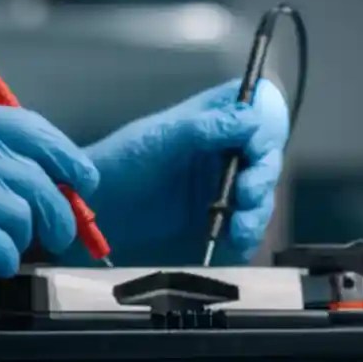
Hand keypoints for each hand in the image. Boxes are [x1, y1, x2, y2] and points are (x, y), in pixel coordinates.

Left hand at [83, 79, 288, 265]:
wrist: (96, 210)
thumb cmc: (123, 162)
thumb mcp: (164, 137)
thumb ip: (207, 127)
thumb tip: (251, 117)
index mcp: (211, 123)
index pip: (256, 118)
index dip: (266, 132)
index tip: (258, 149)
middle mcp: (221, 154)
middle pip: (264, 162)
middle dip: (262, 179)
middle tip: (247, 195)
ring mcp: (219, 189)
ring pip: (258, 198)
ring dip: (256, 214)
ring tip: (240, 229)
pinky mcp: (213, 222)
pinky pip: (242, 229)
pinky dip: (244, 238)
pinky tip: (234, 244)